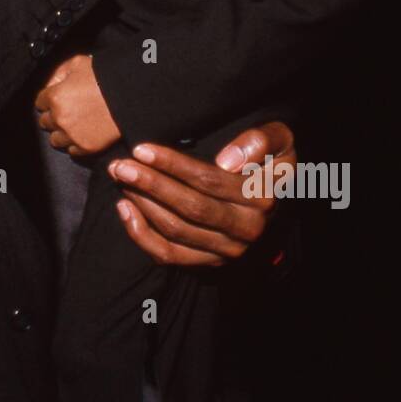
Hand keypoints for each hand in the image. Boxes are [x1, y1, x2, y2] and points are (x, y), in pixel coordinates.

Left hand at [34, 54, 120, 155]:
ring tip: (73, 124)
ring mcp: (72, 135)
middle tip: (67, 110)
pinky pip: (71, 150)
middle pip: (45, 122)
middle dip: (53, 115)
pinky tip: (83, 133)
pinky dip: (75, 143)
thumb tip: (52, 82)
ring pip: (55, 139)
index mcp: (56, 97)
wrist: (130, 95)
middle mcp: (60, 118)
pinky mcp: (86, 147)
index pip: (39, 103)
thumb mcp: (78, 63)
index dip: (48, 99)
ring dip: (61, 132)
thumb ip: (60, 72)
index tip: (56, 99)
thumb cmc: (105, 77)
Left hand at [110, 121, 295, 266]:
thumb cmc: (268, 158)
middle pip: (189, 207)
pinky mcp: (210, 262)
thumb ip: (262, 141)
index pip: (209, 181)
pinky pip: (170, 254)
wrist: (276, 193)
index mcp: (261, 198)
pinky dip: (142, 235)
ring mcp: (228, 250)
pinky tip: (124, 209)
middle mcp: (246, 228)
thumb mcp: (280, 139)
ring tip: (120, 177)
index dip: (173, 165)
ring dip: (142, 203)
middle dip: (150, 184)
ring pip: (176, 230)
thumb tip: (227, 160)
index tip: (141, 149)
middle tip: (120, 165)